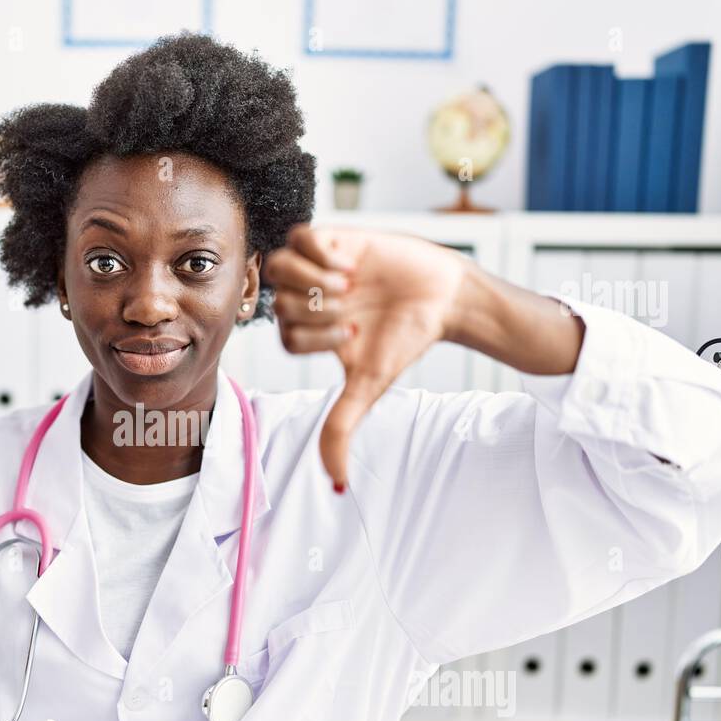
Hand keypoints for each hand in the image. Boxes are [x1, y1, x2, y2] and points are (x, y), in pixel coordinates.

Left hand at [265, 226, 470, 489]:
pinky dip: (319, 253)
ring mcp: (316, 267)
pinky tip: (349, 263)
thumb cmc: (403, 341)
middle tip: (356, 308)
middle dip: (319, 312)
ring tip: (349, 284)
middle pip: (279, 304)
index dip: (317, 339)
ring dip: (312, 281)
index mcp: (306, 332)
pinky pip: (300, 236)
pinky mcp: (332, 237)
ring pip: (278, 267)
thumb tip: (336, 484)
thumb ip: (341, 427)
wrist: (443, 298)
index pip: (285, 338)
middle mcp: (306, 299)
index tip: (353, 334)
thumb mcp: (368, 387)